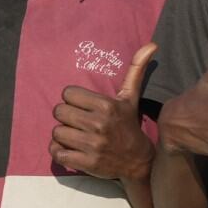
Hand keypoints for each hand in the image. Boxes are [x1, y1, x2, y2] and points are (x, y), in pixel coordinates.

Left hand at [51, 43, 157, 179]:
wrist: (139, 161)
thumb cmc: (128, 125)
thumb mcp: (130, 98)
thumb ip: (135, 71)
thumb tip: (151, 44)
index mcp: (106, 106)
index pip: (67, 94)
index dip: (72, 101)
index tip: (82, 108)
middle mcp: (99, 124)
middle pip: (59, 112)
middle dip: (65, 117)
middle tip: (77, 123)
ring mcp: (92, 145)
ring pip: (56, 132)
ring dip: (62, 135)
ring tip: (75, 137)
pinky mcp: (86, 163)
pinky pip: (56, 153)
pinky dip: (59, 152)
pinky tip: (71, 150)